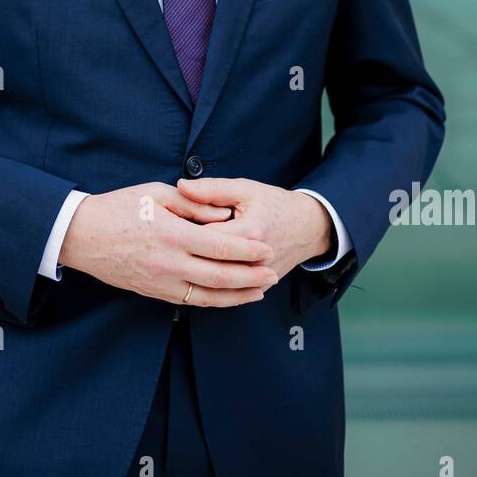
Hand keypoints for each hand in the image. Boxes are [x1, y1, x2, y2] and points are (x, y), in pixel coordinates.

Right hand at [59, 181, 278, 306]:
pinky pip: (191, 301)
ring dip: (238, 295)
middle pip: (220, 276)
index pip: (220, 246)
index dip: (248, 250)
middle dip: (251, 276)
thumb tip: (223, 215)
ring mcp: (161, 282)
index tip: (267, 249)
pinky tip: (229, 296)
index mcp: (172, 234)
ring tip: (259, 290)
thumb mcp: (156, 193)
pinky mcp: (154, 292)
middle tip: (272, 272)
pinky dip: (215, 301)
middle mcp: (169, 263)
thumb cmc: (117, 208)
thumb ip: (193, 204)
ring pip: (208, 296)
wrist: (81, 236)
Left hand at [175, 178, 332, 282]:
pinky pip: (228, 291)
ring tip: (183, 256)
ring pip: (216, 281)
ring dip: (197, 270)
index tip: (169, 224)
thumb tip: (181, 186)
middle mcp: (254, 260)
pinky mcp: (259, 288)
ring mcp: (258, 278)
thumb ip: (212, 189)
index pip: (205, 237)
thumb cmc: (274, 205)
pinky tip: (197, 272)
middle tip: (172, 242)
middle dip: (187, 253)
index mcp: (249, 232)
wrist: (307, 228)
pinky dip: (211, 282)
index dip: (183, 230)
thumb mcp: (245, 189)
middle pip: (207, 262)